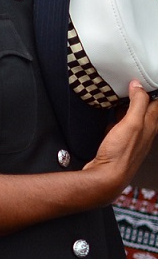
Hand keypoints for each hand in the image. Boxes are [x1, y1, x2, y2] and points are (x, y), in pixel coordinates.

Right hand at [83, 81, 157, 202]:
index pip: (157, 103)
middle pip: (146, 109)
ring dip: (128, 107)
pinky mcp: (119, 143)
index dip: (152, 91)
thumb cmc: (121, 154)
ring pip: (133, 117)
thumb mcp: (132, 123)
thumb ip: (137, 103)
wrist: (106, 177)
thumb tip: (138, 86)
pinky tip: (109, 116)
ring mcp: (132, 138)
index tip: (144, 81)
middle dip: (140, 96)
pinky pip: (121, 126)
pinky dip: (117, 118)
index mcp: (151, 124)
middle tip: (130, 86)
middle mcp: (145, 131)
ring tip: (119, 97)